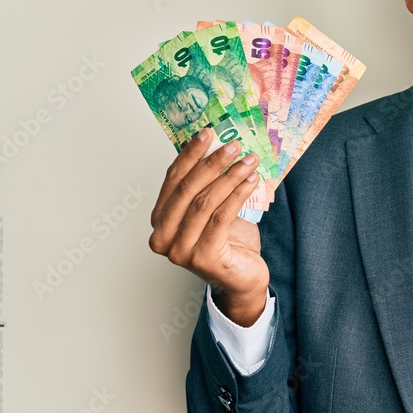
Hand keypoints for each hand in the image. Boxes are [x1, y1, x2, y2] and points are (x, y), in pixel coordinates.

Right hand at [148, 127, 269, 325]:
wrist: (241, 279)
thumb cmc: (227, 243)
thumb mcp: (212, 210)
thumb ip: (206, 185)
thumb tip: (219, 145)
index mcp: (160, 220)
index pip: (172, 179)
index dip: (190, 154)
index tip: (207, 133)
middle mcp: (163, 237)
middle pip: (187, 189)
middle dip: (212, 163)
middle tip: (233, 145)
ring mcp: (180, 250)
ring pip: (204, 202)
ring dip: (229, 177)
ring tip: (249, 161)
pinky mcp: (203, 257)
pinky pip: (221, 217)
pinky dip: (238, 195)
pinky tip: (252, 181)